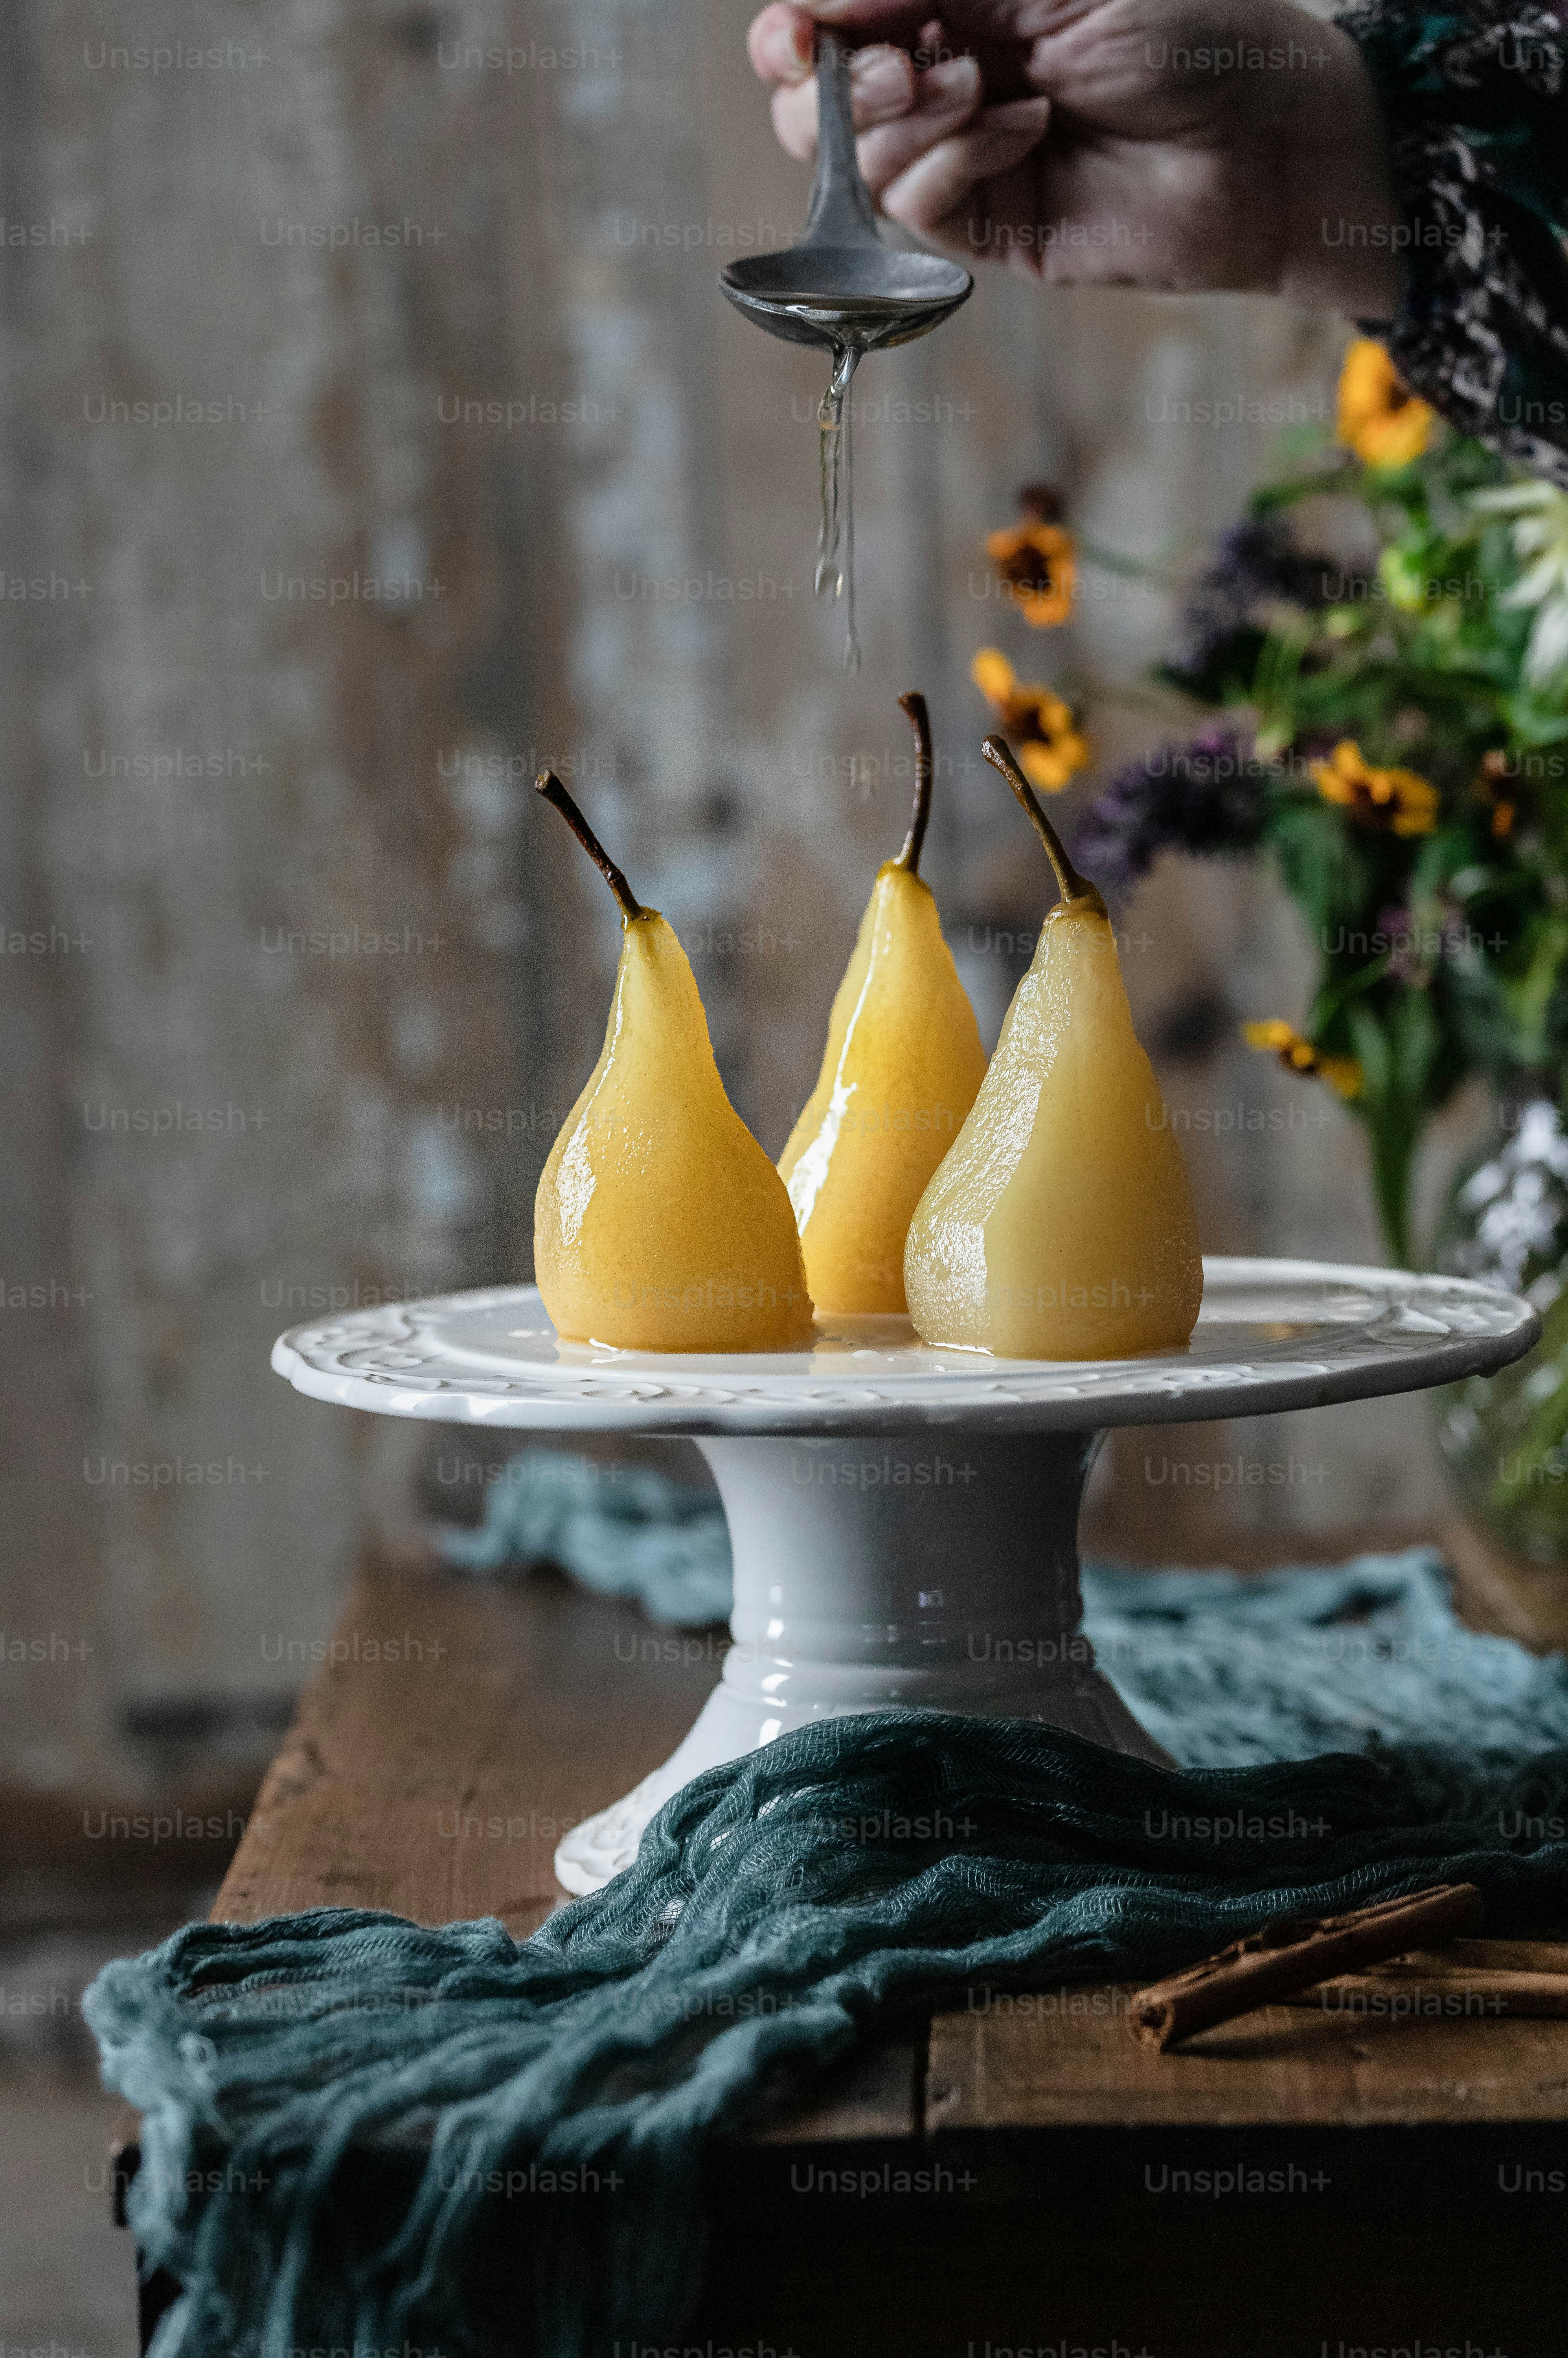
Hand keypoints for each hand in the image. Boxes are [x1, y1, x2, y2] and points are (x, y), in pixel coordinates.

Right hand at [747, 0, 1400, 314]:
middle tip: (908, 67)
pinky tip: (1024, 130)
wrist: (1263, 135)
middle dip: (841, 83)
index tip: (803, 31)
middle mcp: (944, 78)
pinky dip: (952, 165)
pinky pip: (914, 207)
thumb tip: (822, 1)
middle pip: (816, 98)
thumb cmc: (1185, 31)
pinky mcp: (986, 227)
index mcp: (956, 4)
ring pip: (854, 158)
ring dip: (904, 123)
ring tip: (982, 91)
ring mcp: (959, 157)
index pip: (831, 19)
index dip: (799, 26)